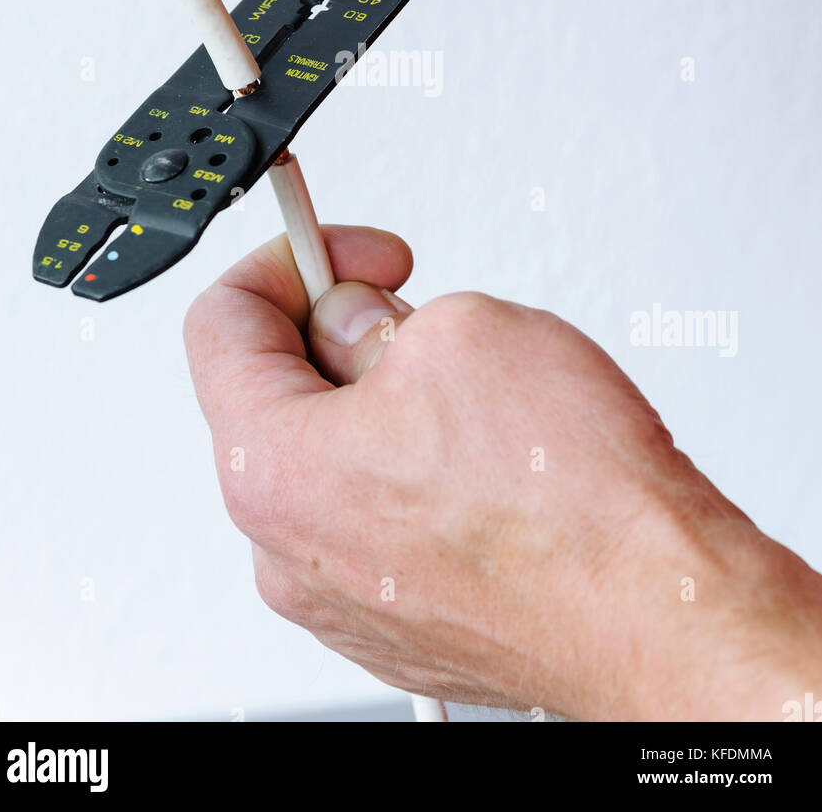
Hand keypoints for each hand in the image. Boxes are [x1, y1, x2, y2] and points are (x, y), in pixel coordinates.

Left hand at [185, 225, 821, 717]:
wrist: (656, 618)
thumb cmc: (572, 502)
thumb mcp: (460, 331)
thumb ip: (371, 313)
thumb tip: (352, 321)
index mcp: (273, 469)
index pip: (220, 324)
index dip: (288, 262)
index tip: (342, 257)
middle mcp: (285, 549)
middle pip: (273, 394)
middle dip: (339, 335)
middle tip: (416, 318)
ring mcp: (338, 596)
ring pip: (330, 457)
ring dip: (380, 406)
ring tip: (470, 400)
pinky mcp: (393, 620)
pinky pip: (373, 516)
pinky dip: (411, 472)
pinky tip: (483, 463)